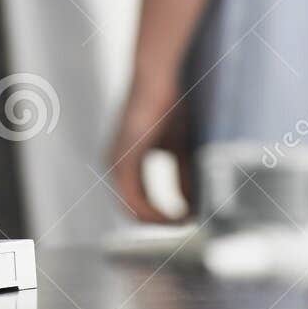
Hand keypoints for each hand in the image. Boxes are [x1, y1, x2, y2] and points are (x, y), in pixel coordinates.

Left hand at [107, 81, 191, 223]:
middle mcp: (115, 164)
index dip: (163, 217)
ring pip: (133, 211)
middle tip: (190, 231)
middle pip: (135, 211)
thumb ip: (183, 179)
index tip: (189, 223)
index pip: (139, 202)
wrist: (158, 78)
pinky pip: (135, 200)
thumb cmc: (169, 105)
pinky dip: (157, 214)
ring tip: (188, 226)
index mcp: (126, 160)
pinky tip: (178, 218)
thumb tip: (191, 209)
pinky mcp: (123, 160)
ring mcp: (116, 163)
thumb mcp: (180, 149)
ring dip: (162, 223)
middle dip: (163, 225)